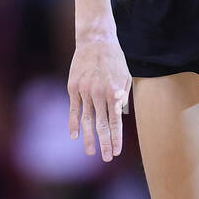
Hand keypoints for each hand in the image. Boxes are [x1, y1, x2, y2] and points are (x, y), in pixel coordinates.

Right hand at [68, 35, 131, 161]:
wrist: (96, 41)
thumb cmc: (114, 60)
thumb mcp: (125, 77)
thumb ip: (122, 97)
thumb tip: (119, 117)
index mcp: (114, 92)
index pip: (116, 122)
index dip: (116, 139)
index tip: (116, 152)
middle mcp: (99, 93)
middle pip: (102, 125)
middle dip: (105, 143)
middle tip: (106, 157)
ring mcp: (84, 91)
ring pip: (87, 120)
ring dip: (90, 138)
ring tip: (92, 152)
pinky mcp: (73, 87)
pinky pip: (74, 109)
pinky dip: (73, 124)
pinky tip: (75, 136)